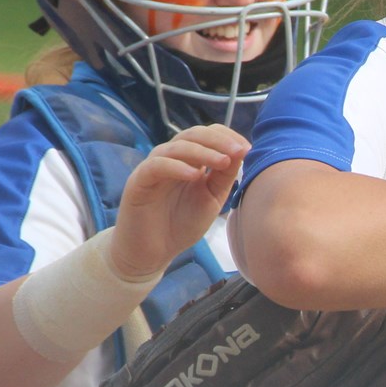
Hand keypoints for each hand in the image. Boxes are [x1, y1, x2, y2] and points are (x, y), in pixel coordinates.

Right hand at [108, 124, 249, 281]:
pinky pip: (157, 165)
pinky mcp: (139, 181)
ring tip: (222, 162)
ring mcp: (154, 167)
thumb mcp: (212, 198)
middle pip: (193, 135)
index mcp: (189, 160)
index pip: (207, 135)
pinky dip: (176, 167)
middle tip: (237, 151)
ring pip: (177, 147)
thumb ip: (224, 176)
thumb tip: (242, 151)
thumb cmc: (181, 224)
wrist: (153, 251)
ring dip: (202, 152)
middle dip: (218, 140)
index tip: (246, 148)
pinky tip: (194, 176)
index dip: (227, 137)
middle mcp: (171, 158)